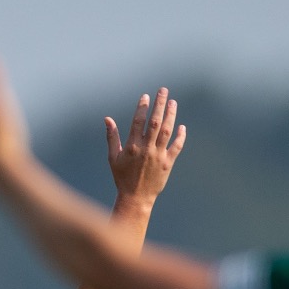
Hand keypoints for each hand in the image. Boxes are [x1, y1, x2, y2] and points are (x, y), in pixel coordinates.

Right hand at [104, 87, 186, 209]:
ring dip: (171, 115)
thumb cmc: (122, 177)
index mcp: (132, 146)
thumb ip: (112, 137)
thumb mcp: (113, 158)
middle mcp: (146, 149)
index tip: (146, 96)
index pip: (138, 121)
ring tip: (173, 103)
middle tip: (163, 90)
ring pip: (167, 131)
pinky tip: (182, 126)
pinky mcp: (167, 164)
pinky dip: (180, 136)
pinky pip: (176, 147)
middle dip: (159, 104)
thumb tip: (107, 119)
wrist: (136, 198)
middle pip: (155, 122)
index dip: (142, 107)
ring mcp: (158, 156)